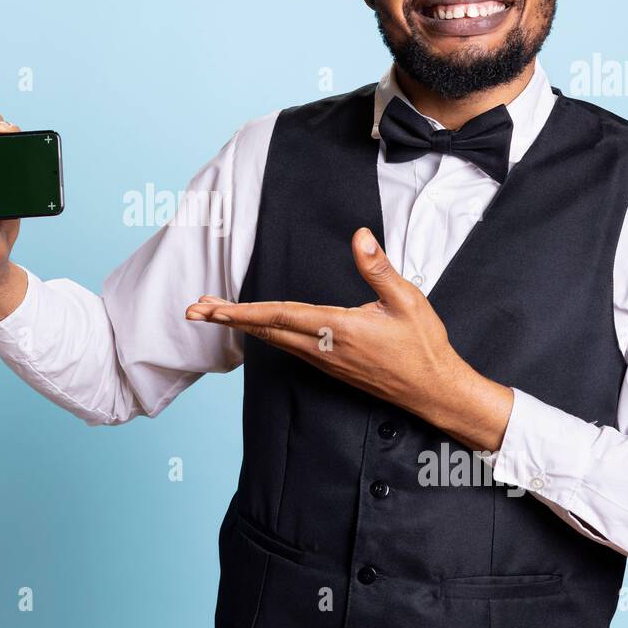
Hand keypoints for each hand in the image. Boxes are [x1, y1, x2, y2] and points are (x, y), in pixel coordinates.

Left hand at [184, 227, 511, 448]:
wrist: (434, 390)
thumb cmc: (423, 345)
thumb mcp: (407, 300)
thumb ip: (378, 268)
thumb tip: (359, 236)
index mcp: (338, 329)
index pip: (281, 315)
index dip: (244, 311)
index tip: (214, 308)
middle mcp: (324, 348)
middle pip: (266, 330)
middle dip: (228, 319)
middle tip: (193, 310)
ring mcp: (325, 361)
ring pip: (274, 340)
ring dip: (242, 325)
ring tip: (214, 313)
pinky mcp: (330, 366)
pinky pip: (288, 348)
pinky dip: (264, 334)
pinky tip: (256, 327)